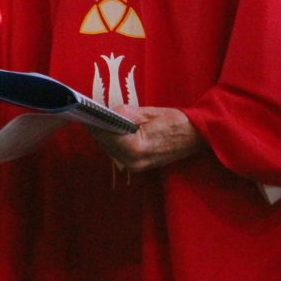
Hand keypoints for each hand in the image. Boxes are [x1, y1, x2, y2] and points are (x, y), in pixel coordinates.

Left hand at [89, 106, 205, 172]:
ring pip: (110, 148)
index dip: (94, 122)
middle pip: (105, 143)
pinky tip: (109, 130)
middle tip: (86, 114)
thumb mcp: (148, 113)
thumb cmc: (176, 122)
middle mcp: (133, 162)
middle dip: (97, 128)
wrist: (198, 136)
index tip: (83, 113)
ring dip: (103, 135)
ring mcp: (136, 167)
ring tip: (94, 120)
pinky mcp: (139, 167)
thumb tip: (107, 114)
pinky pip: (118, 152)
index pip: (106, 134)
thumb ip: (124, 115)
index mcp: (135, 148)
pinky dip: (112, 141)